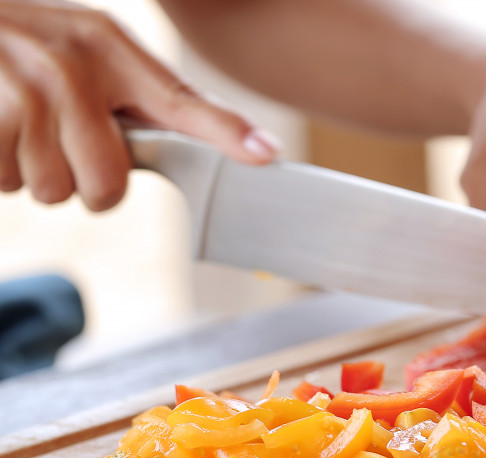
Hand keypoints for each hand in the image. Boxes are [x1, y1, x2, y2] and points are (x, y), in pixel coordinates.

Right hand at [0, 0, 276, 210]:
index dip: (226, 133)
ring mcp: (22, 87)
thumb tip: (221, 146)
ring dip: (29, 175)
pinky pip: (4, 183)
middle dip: (83, 183)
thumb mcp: (81, 51)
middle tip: (58, 144)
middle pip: (108, 185)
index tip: (265, 155)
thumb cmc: (17, 44)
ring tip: (13, 127)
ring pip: (51, 190)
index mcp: (108, 48)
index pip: (181, 101)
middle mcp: (71, 65)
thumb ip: (135, 99)